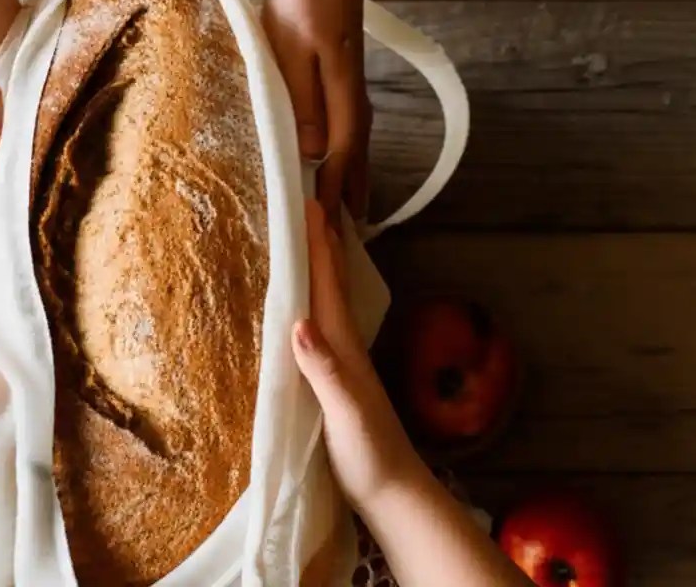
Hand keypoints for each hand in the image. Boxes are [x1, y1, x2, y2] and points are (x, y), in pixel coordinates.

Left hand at [263, 0, 372, 226]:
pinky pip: (350, 134)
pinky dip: (348, 158)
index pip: (338, 163)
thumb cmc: (303, 5)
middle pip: (356, 163)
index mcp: (342, 103)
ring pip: (355, 150)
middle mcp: (353, 104)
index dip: (331, 198)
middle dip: (350, 199)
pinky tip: (339, 163)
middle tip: (345, 239)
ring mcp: (352, 93)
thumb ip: (303, 103)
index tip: (324, 234)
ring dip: (352, 181)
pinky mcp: (344, 82)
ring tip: (347, 214)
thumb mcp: (293, 54)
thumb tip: (314, 152)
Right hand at [291, 201, 424, 509]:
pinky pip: (318, 328)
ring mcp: (341, 365)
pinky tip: (302, 307)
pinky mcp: (333, 383)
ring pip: (326, 302)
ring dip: (317, 266)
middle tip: (307, 199)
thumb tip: (300, 323)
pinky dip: (310, 304)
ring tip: (306, 237)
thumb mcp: (346, 414)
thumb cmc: (370, 458)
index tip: (308, 199)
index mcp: (344, 348)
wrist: (395, 495)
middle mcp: (344, 348)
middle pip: (331, 283)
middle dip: (320, 241)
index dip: (318, 243)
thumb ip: (326, 371)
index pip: (328, 285)